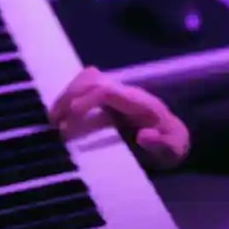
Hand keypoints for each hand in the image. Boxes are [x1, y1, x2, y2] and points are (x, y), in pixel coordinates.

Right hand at [48, 66, 189, 170]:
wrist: (175, 137)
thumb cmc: (172, 145)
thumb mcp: (172, 150)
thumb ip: (161, 144)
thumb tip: (143, 136)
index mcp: (139, 102)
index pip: (108, 91)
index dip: (86, 100)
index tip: (69, 119)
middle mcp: (126, 93)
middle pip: (93, 79)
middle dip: (70, 96)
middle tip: (54, 121)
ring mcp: (116, 95)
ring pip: (87, 80)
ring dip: (67, 95)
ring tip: (53, 120)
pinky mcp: (109, 102)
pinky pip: (86, 91)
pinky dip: (70, 100)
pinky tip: (61, 119)